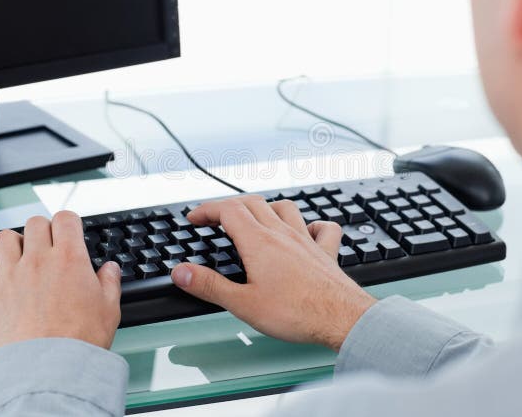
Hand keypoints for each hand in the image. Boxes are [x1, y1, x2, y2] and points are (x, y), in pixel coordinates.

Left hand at [0, 211, 121, 351]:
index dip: (68, 223)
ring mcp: (11, 275)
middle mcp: (38, 260)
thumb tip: (109, 269)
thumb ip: (109, 282)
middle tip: (46, 246)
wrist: (50, 369)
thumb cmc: (80, 341)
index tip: (68, 233)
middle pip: (34, 223)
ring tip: (20, 257)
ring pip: (4, 238)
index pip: (65, 219)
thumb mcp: (109, 309)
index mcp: (69, 259)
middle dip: (42, 231)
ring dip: (14, 243)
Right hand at [170, 195, 376, 351]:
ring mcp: (306, 241)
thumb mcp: (242, 304)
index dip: (207, 209)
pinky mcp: (325, 253)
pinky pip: (323, 227)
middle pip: (253, 203)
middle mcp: (283, 234)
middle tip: (215, 217)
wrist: (340, 319)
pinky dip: (312, 223)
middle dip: (229, 205)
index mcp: (259, 242)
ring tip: (255, 216)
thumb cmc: (297, 313)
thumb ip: (209, 286)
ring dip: (266, 207)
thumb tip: (181, 273)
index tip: (194, 217)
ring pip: (285, 208)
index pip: (228, 210)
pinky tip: (308, 230)